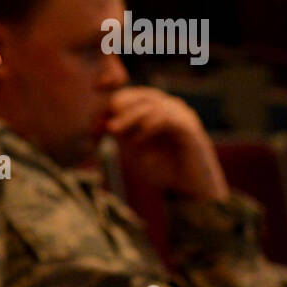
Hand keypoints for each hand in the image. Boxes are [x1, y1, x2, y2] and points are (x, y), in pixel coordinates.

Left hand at [106, 87, 228, 200]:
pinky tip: (137, 141)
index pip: (133, 96)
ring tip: (113, 130)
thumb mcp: (135, 153)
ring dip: (130, 117)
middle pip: (142, 96)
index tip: (95, 118)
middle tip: (104, 122)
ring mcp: (182, 115)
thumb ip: (121, 138)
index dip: (114, 102)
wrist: (191, 191)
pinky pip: (167, 119)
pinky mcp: (189, 127)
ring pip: (152, 105)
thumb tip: (99, 124)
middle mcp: (171, 107)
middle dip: (120, 106)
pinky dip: (149, 127)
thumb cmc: (164, 170)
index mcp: (158, 109)